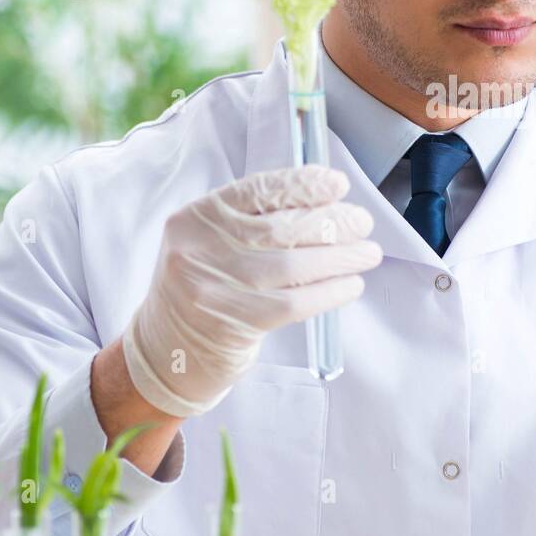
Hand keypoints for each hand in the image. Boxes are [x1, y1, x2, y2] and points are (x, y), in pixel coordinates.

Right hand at [121, 164, 382, 417]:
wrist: (167, 350)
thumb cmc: (206, 286)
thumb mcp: (213, 242)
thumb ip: (255, 220)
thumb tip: (326, 204)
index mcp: (197, 217)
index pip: (257, 190)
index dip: (304, 185)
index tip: (338, 185)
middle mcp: (200, 248)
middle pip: (281, 227)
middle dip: (332, 222)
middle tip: (362, 222)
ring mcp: (214, 287)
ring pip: (293, 265)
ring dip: (340, 257)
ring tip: (368, 253)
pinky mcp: (232, 323)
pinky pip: (294, 302)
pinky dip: (330, 291)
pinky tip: (351, 285)